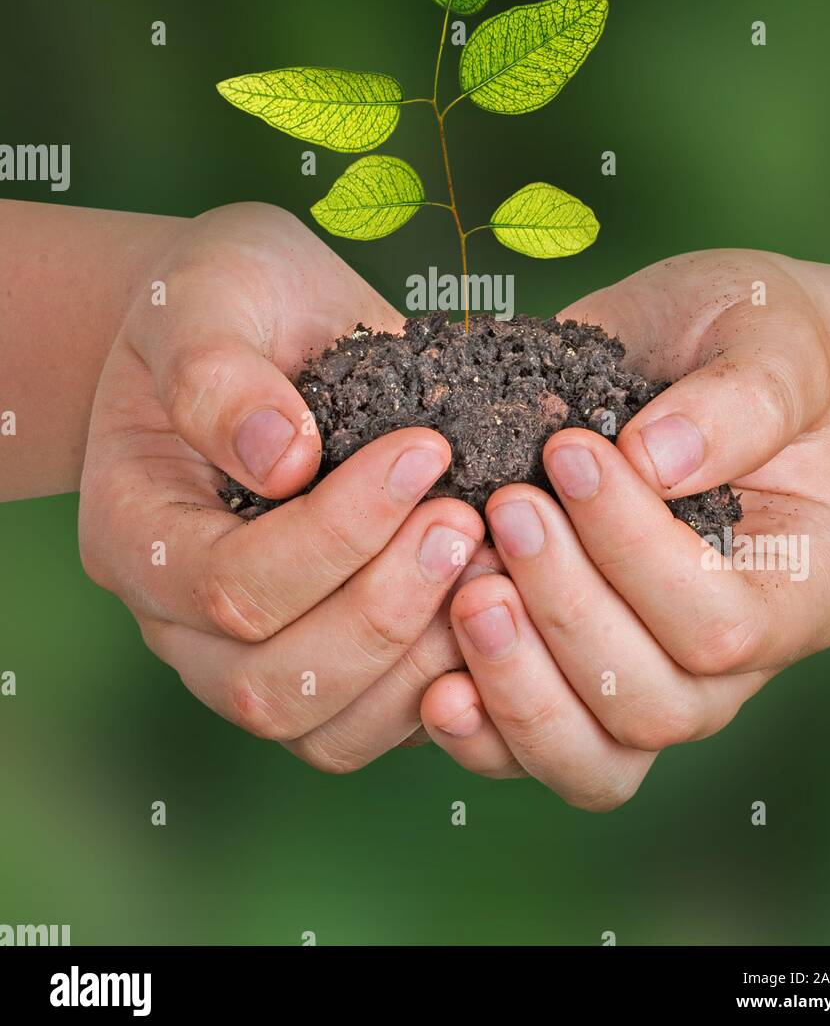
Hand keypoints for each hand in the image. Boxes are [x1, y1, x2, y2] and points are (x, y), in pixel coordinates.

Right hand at [79, 203, 484, 768]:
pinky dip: (444, 685)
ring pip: (324, 729)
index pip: (226, 585)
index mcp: (135, 532)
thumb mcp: (209, 297)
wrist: (262, 321)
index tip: (423, 451)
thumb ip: (219, 373)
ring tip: (493, 564)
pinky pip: (376, 725)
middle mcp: (179, 619)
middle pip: (268, 683)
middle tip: (468, 522)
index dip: (333, 535)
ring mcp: (249, 653)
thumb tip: (284, 458)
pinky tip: (499, 603)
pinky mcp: (324, 664)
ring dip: (421, 659)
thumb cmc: (227, 299)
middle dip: (384, 610)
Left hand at [420, 250, 829, 808]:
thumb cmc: (743, 346)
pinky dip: (478, 732)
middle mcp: (733, 664)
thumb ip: (738, 401)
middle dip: (563, 611)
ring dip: (516, 684)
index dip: (631, 549)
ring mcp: (650, 684)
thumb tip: (654, 458)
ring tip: (464, 591)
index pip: (718, 622)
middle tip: (504, 511)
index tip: (564, 451)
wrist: (693, 354)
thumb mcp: (768, 345)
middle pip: (652, 705)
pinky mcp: (571, 681)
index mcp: (799, 588)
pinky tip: (432, 680)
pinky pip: (530, 754)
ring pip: (593, 760)